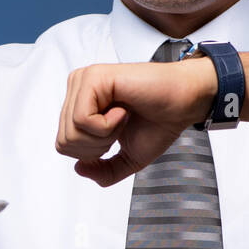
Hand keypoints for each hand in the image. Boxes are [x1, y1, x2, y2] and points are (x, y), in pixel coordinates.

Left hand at [55, 59, 214, 186]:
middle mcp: (77, 89)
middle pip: (64, 142)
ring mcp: (83, 81)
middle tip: (122, 125)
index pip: (63, 145)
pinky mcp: (93, 77)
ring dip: (105, 135)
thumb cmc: (159, 122)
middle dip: (98, 147)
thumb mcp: (128, 158)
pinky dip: (107, 125)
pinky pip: (82, 119)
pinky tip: (123, 110)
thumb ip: (103, 171)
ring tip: (124, 116)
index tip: (118, 133)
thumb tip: (79, 169)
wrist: (185, 103)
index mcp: (79, 104)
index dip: (93, 153)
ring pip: (71, 132)